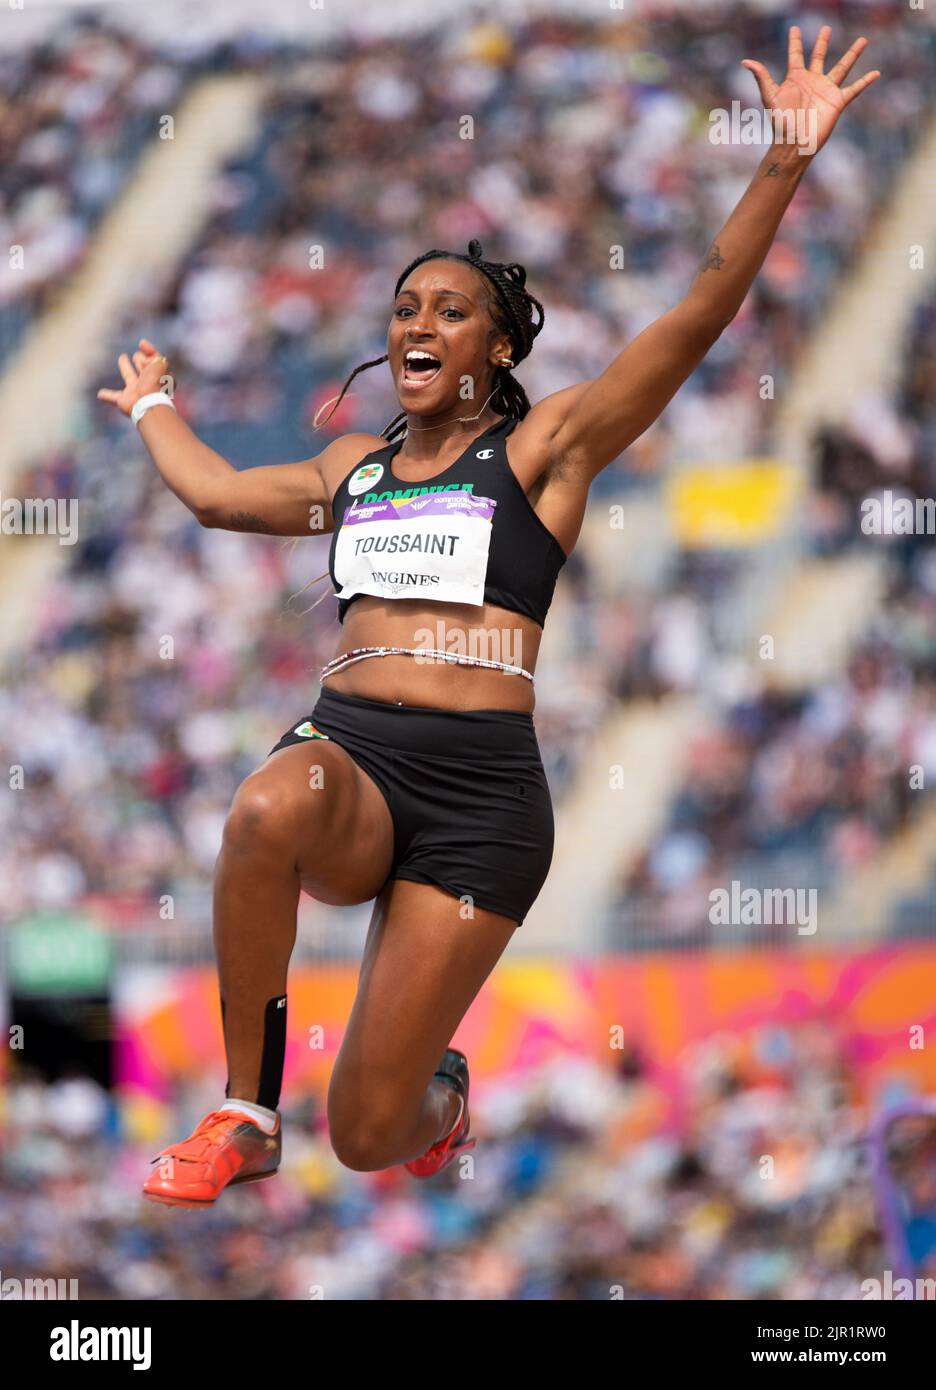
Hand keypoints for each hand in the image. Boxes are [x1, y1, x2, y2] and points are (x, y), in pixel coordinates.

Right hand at [96, 338, 173, 416]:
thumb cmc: (155, 384)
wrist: (148, 404)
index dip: (149, 351)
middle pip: (142, 368)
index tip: (141, 343)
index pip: (153, 360)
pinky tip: (100, 394)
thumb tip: (143, 358)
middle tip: (137, 356)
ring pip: (129, 376)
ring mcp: (135, 391)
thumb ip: (153, 356)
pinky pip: (114, 397)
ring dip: (125, 368)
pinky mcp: (124, 400)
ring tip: (122, 358)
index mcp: (156, 374)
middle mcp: (147, 382)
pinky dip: (107, 396)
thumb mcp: (160, 364)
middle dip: (140, 360)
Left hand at [742, 25, 879, 156]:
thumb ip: (761, 77)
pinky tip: (876, 73)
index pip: (795, 55)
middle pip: (819, 56)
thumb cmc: (780, 124)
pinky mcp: (837, 102)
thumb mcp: (770, 97)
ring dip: (852, 54)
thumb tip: (745, 62)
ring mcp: (826, 90)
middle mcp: (812, 81)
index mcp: (796, 79)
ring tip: (863, 40)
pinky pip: (854, 89)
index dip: (795, 42)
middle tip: (826, 28)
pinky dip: (865, 82)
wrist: (794, 144)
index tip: (795, 28)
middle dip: (822, 42)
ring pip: (842, 67)